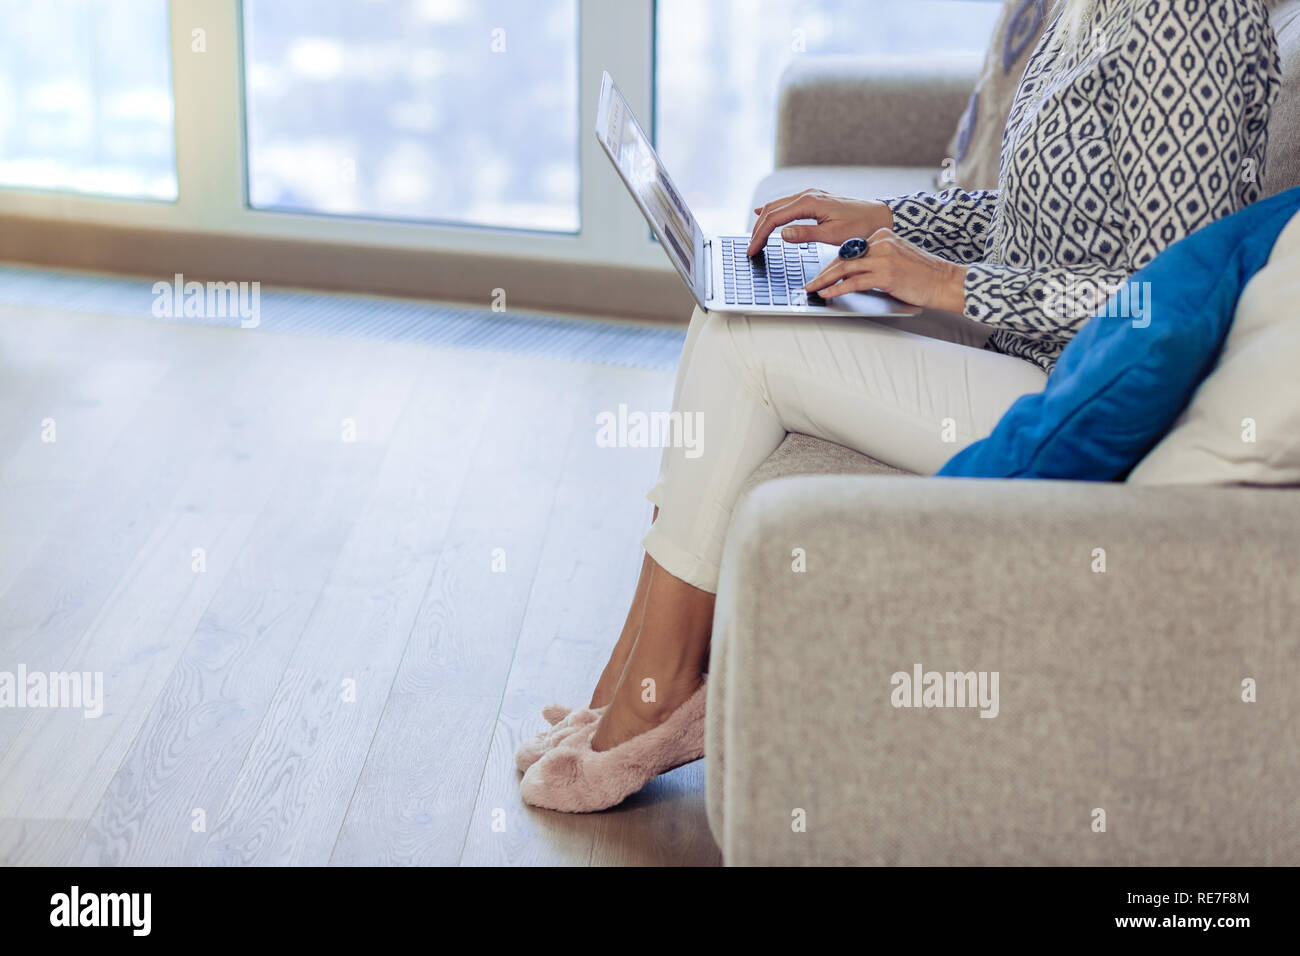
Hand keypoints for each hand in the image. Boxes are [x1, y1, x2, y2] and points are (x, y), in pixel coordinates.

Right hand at [747, 188, 892, 256]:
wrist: (878, 215)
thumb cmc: (859, 226)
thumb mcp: (832, 234)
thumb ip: (806, 234)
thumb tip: (782, 234)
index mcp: (808, 202)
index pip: (774, 219)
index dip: (760, 236)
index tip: (753, 251)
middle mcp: (806, 195)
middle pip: (771, 210)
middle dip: (758, 230)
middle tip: (750, 249)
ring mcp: (809, 195)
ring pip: (777, 206)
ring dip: (763, 221)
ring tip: (755, 238)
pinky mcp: (813, 199)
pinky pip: (786, 204)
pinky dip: (772, 212)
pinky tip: (763, 214)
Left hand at [805, 228, 966, 312]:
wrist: (945, 281)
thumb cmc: (922, 275)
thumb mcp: (896, 260)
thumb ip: (875, 262)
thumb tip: (850, 273)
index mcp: (882, 236)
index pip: (850, 250)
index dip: (832, 264)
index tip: (820, 274)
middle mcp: (881, 242)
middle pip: (844, 258)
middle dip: (823, 272)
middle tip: (810, 282)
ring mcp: (883, 257)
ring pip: (845, 268)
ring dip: (824, 280)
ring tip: (812, 289)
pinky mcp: (885, 273)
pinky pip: (854, 281)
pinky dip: (838, 288)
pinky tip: (827, 293)